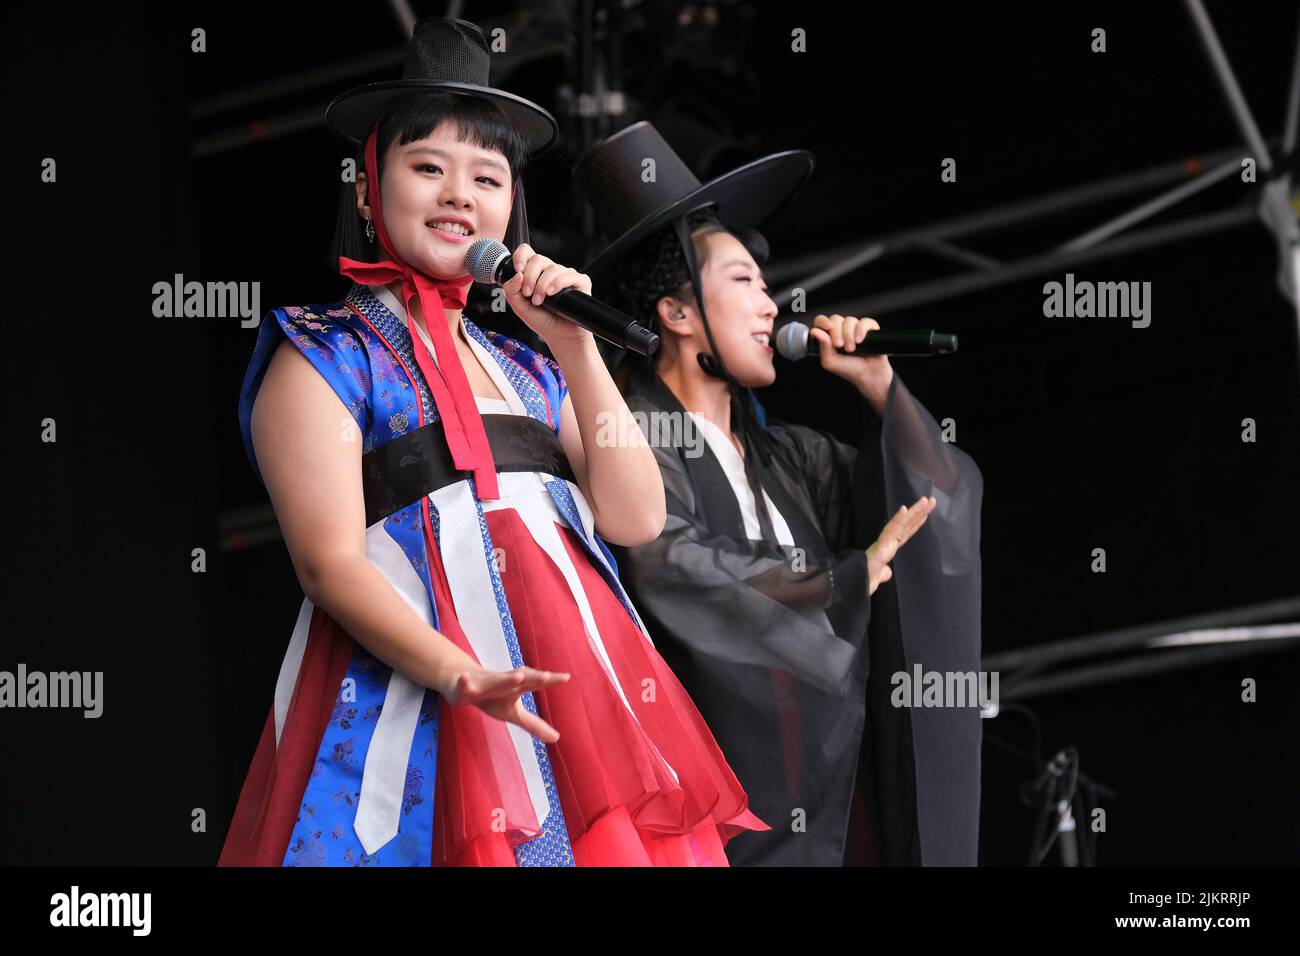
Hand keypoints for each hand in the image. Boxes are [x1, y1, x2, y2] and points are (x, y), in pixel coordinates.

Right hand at [441, 664, 571, 742]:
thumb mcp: (513, 713)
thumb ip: (534, 724)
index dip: (550, 680)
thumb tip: (557, 739)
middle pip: (518, 679)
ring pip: (495, 680)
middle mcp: (501, 681)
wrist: (460, 680)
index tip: (567, 677)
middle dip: (532, 677)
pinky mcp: (464, 685)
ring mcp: (482, 682)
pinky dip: (466, 682)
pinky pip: (464, 684)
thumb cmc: (492, 697)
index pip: (534, 683)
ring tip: (519, 676)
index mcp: (514, 688)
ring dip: (505, 679)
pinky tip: (466, 680)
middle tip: (547, 676)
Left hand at [501, 243, 593, 348]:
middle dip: (530, 276)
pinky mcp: (580, 282)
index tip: (517, 270)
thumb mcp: (519, 306)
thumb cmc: (542, 320)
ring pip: (553, 268)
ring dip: (542, 285)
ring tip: (539, 301)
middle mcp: (550, 271)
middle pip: (538, 259)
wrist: (559, 336)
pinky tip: (552, 294)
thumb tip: (518, 274)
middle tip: (527, 294)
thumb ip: (511, 290)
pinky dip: (558, 283)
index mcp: (535, 273)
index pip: (527, 252)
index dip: (520, 256)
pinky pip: (569, 275)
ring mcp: (566, 275)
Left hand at [808, 313, 893, 404]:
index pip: (822, 321)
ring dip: (849, 335)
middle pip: (836, 319)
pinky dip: (861, 330)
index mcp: (830, 336)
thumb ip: (823, 346)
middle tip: (840, 346)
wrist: (868, 375)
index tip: (827, 327)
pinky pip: (864, 322)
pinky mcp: (870, 328)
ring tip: (851, 349)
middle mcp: (842, 330)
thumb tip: (815, 331)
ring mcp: (856, 328)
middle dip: (836, 332)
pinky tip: (860, 340)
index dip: (823, 321)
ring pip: (849, 320)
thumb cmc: (849, 369)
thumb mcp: (830, 361)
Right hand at [865, 495, 935, 594]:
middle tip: (932, 499)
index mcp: (886, 551)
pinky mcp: (879, 549)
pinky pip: (890, 533)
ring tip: (925, 500)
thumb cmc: (859, 584)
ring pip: (900, 526)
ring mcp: (883, 546)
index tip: (925, 513)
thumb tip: (888, 573)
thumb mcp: (875, 580)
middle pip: (906, 527)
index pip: (904, 535)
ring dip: (913, 512)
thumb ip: (882, 575)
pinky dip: (898, 521)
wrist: (847, 590)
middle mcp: (886, 546)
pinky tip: (905, 510)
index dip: (915, 524)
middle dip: (919, 513)